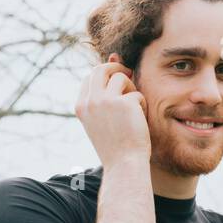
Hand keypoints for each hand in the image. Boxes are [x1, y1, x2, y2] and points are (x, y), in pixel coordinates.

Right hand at [76, 54, 150, 168]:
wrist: (124, 164)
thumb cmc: (116, 145)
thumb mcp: (103, 118)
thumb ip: (104, 92)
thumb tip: (114, 57)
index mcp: (81, 106)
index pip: (90, 77)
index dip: (105, 73)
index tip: (116, 77)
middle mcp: (90, 101)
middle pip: (101, 69)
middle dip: (116, 67)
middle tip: (129, 72)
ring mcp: (105, 100)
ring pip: (121, 77)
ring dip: (131, 89)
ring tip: (135, 109)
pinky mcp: (124, 103)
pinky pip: (137, 94)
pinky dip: (142, 105)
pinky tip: (140, 122)